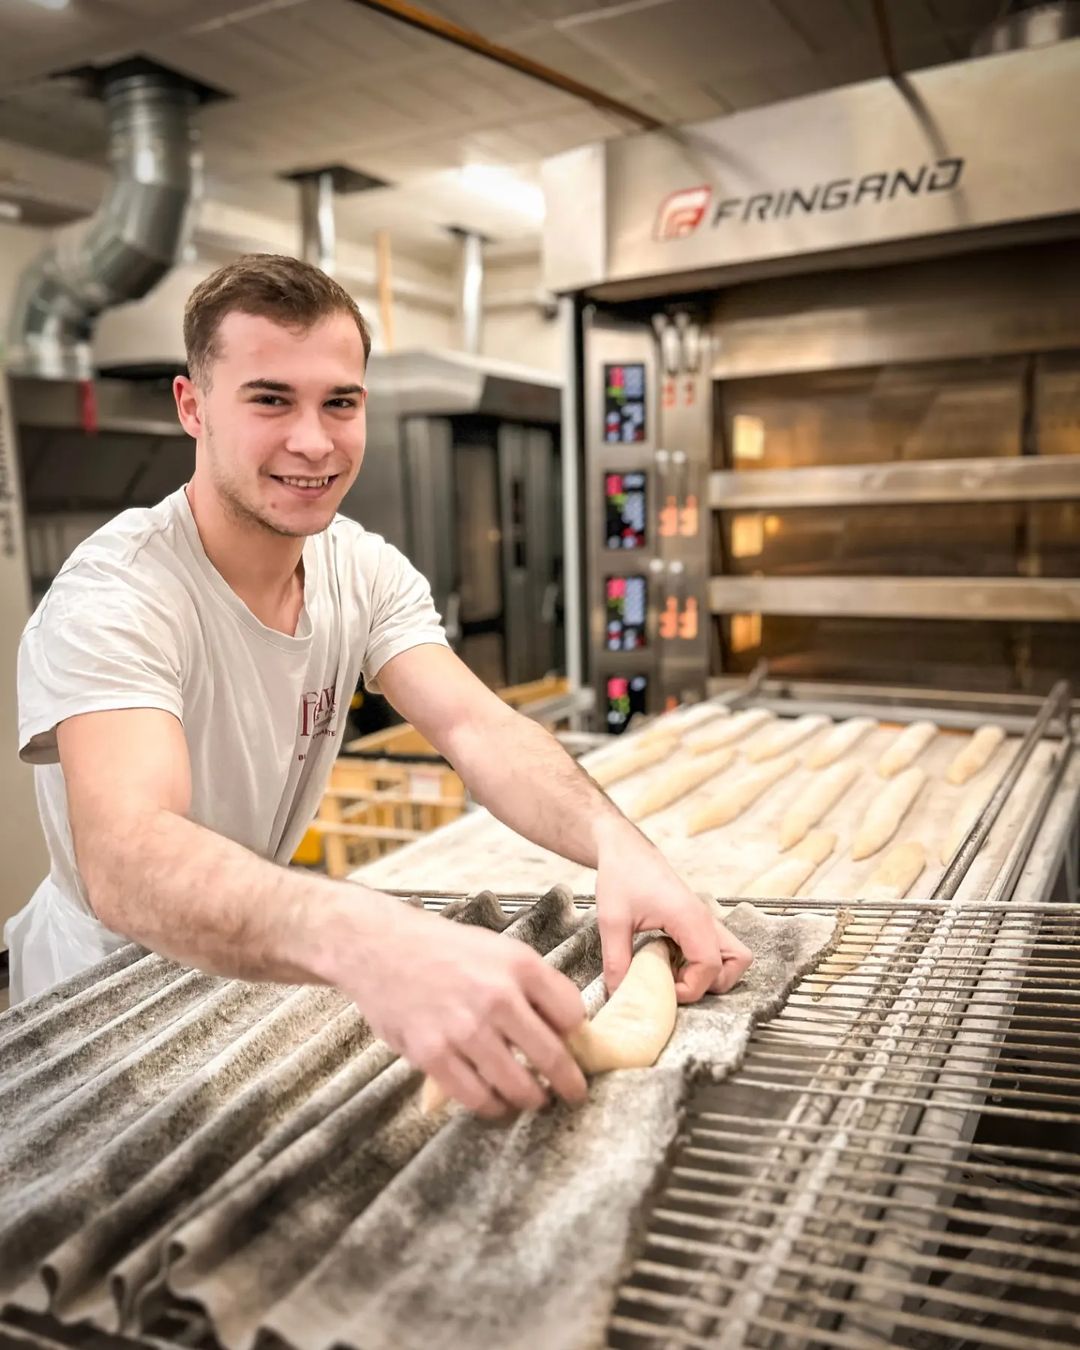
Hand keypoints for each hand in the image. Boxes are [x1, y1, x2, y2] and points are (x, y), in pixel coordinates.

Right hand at [336, 901, 588, 1119]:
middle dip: (568, 1084)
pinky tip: (496, 1103)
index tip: (575, 1048)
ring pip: (518, 1086)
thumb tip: (566, 1028)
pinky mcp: (433, 1054)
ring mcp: (465, 1028)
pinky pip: (476, 1097)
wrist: (381, 947)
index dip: (576, 1036)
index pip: (572, 1015)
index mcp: (520, 966)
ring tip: (534, 1100)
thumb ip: (532, 984)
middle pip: (553, 1057)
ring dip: (531, 1100)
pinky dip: (492, 1107)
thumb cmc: (444, 949)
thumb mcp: (498, 950)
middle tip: (573, 1094)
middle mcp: (497, 997)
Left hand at [594, 823, 752, 1002]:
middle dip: (710, 984)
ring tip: (677, 974)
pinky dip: (704, 963)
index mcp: (690, 918)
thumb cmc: (621, 876)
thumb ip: (617, 961)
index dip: (690, 989)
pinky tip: (672, 961)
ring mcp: (706, 919)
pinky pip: (718, 948)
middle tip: (676, 984)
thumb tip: (620, 995)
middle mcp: (706, 919)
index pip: (711, 966)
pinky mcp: (699, 920)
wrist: (625, 850)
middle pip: (737, 962)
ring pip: (734, 955)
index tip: (662, 990)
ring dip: (714, 974)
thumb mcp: (612, 921)